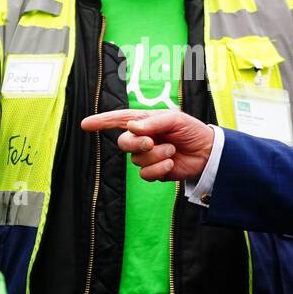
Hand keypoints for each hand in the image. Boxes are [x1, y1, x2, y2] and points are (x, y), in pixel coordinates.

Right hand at [80, 109, 214, 182]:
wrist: (207, 152)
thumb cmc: (191, 130)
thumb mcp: (175, 119)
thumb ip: (153, 122)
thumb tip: (131, 127)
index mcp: (144, 122)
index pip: (118, 120)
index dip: (101, 122)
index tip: (85, 124)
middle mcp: (142, 138)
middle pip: (123, 143)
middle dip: (136, 144)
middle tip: (152, 141)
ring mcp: (147, 156)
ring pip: (136, 160)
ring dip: (156, 156)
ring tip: (172, 151)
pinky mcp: (154, 171)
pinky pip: (146, 174)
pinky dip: (159, 169)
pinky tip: (171, 163)